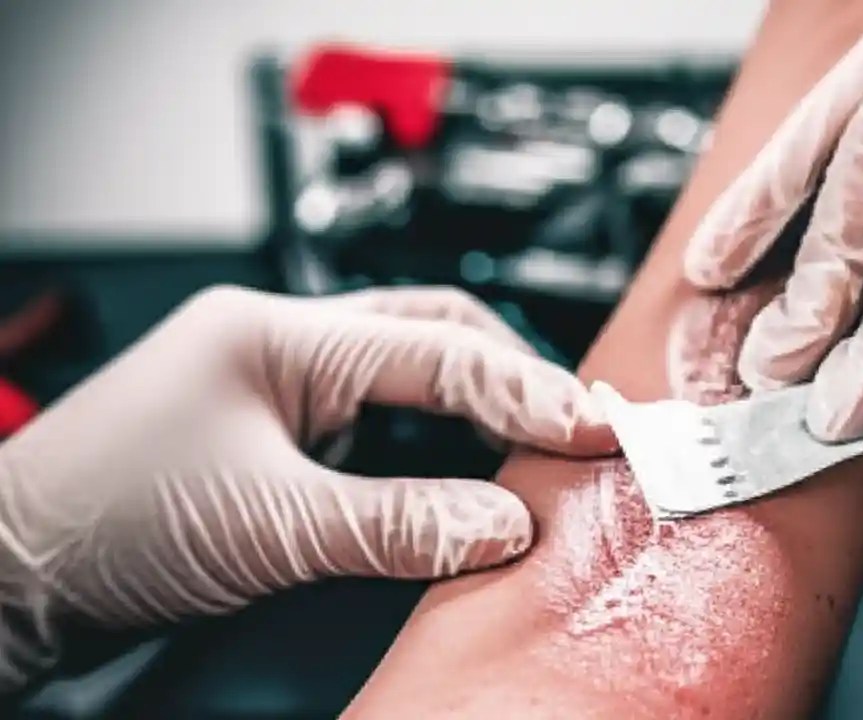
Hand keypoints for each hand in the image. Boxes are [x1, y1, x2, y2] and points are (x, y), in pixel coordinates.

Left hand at [0, 285, 613, 691]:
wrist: (11, 574)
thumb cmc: (100, 524)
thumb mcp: (269, 525)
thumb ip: (398, 523)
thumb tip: (502, 525)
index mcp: (280, 334)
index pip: (441, 350)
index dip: (531, 390)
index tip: (597, 426)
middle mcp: (285, 345)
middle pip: (435, 334)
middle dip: (514, 376)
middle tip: (580, 425)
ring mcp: (279, 387)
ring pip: (410, 374)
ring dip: (476, 408)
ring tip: (539, 447)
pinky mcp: (276, 437)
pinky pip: (378, 426)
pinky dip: (432, 447)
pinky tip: (464, 478)